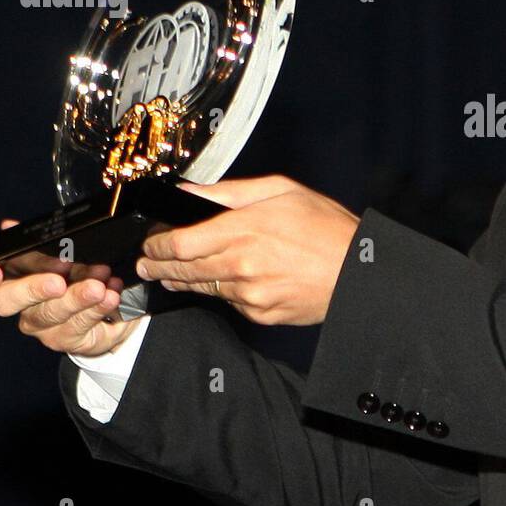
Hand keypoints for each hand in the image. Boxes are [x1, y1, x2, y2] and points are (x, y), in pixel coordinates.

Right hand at [0, 219, 140, 355]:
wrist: (110, 306)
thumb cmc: (77, 275)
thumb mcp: (61, 253)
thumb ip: (36, 241)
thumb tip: (9, 225)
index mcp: (10, 278)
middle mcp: (19, 305)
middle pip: (5, 302)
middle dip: (31, 288)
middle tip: (58, 281)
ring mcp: (41, 326)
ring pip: (49, 314)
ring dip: (75, 297)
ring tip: (97, 286)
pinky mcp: (67, 339)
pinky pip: (79, 325)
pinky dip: (97, 308)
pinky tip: (109, 296)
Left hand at [136, 174, 359, 326]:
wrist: (359, 271)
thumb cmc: (326, 227)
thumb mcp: (280, 191)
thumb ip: (228, 192)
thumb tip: (190, 193)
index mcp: (243, 230)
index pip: (179, 243)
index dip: (156, 245)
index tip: (150, 242)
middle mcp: (240, 266)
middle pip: (181, 269)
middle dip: (158, 265)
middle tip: (146, 264)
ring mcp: (249, 295)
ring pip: (202, 287)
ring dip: (182, 279)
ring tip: (170, 274)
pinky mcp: (260, 313)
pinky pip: (229, 302)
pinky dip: (221, 291)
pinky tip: (221, 282)